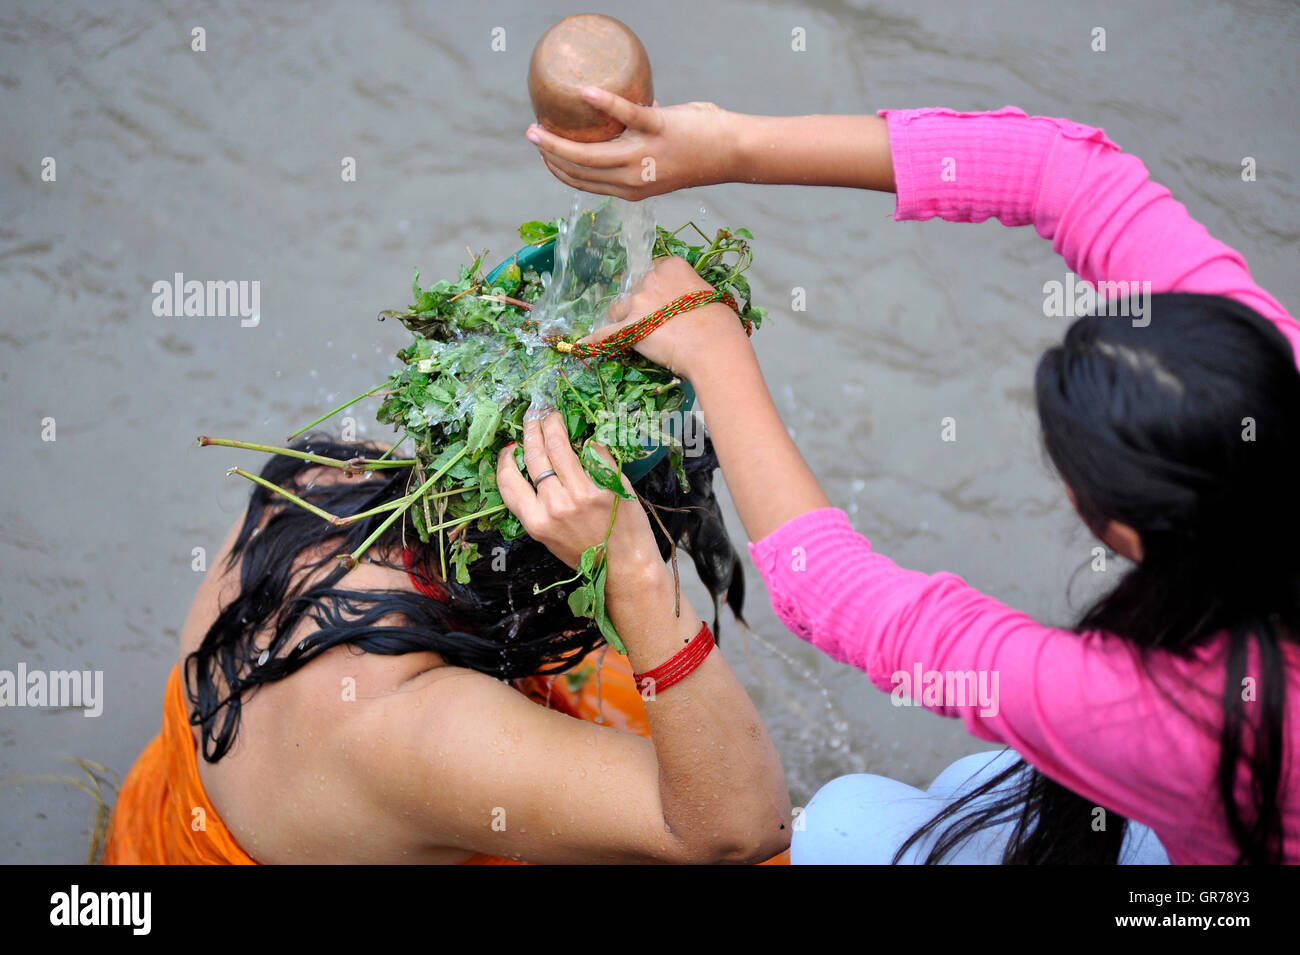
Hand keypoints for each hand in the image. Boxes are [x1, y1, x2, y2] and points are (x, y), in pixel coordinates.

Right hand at [496, 409, 664, 585]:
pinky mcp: (608, 485)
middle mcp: (556, 505)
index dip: (506, 458)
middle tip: (534, 417)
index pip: (509, 481)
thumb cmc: (586, 553)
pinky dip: (588, 441)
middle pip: (535, 456)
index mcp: (537, 521)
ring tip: (553, 417)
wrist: (625, 568)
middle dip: (532, 431)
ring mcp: (582, 493)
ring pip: (560, 447)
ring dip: (554, 425)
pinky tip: (586, 437)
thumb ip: (539, 506)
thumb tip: (533, 467)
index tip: (510, 446)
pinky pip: (593, 452)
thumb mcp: (551, 537)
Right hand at [527, 88, 737, 199]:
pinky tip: (586, 92)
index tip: (542, 154)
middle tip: (531, 136)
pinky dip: (605, 103)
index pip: (584, 184)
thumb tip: (621, 114)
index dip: (559, 171)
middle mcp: (633, 179)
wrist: (731, 152)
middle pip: (580, 172)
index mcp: (631, 189)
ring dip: (560, 141)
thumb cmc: (697, 152)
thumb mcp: (660, 162)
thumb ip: (638, 146)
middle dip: (550, 156)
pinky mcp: (659, 129)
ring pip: (591, 155)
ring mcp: (645, 156)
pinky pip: (626, 115)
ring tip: (540, 125)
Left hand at [581, 256, 752, 379]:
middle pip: (633, 289)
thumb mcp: (708, 295)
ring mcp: (637, 302)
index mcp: (672, 266)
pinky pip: (603, 334)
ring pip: (617, 308)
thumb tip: (685, 299)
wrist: (713, 346)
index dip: (657, 288)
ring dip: (623, 319)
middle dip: (639, 304)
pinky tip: (582, 346)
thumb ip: (689, 291)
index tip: (662, 300)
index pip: (653, 271)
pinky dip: (593, 341)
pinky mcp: (628, 327)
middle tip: (655, 322)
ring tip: (634, 335)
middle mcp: (650, 278)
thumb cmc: (720, 324)